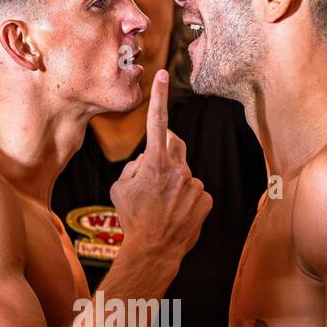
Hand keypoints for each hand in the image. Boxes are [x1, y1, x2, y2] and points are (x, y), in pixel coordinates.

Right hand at [110, 70, 211, 268]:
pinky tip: (176, 214)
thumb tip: (146, 160)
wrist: (153, 251)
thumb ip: (134, 166)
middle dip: (165, 151)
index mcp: (154, 163)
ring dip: (174, 183)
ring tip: (163, 207)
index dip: (159, 96)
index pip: (157, 122)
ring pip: (184, 173)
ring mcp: (195, 185)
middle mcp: (178, 170)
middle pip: (174, 146)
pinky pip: (195, 191)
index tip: (162, 75)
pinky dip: (186, 199)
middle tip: (155, 171)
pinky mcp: (206, 200)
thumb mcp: (120, 189)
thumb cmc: (132, 219)